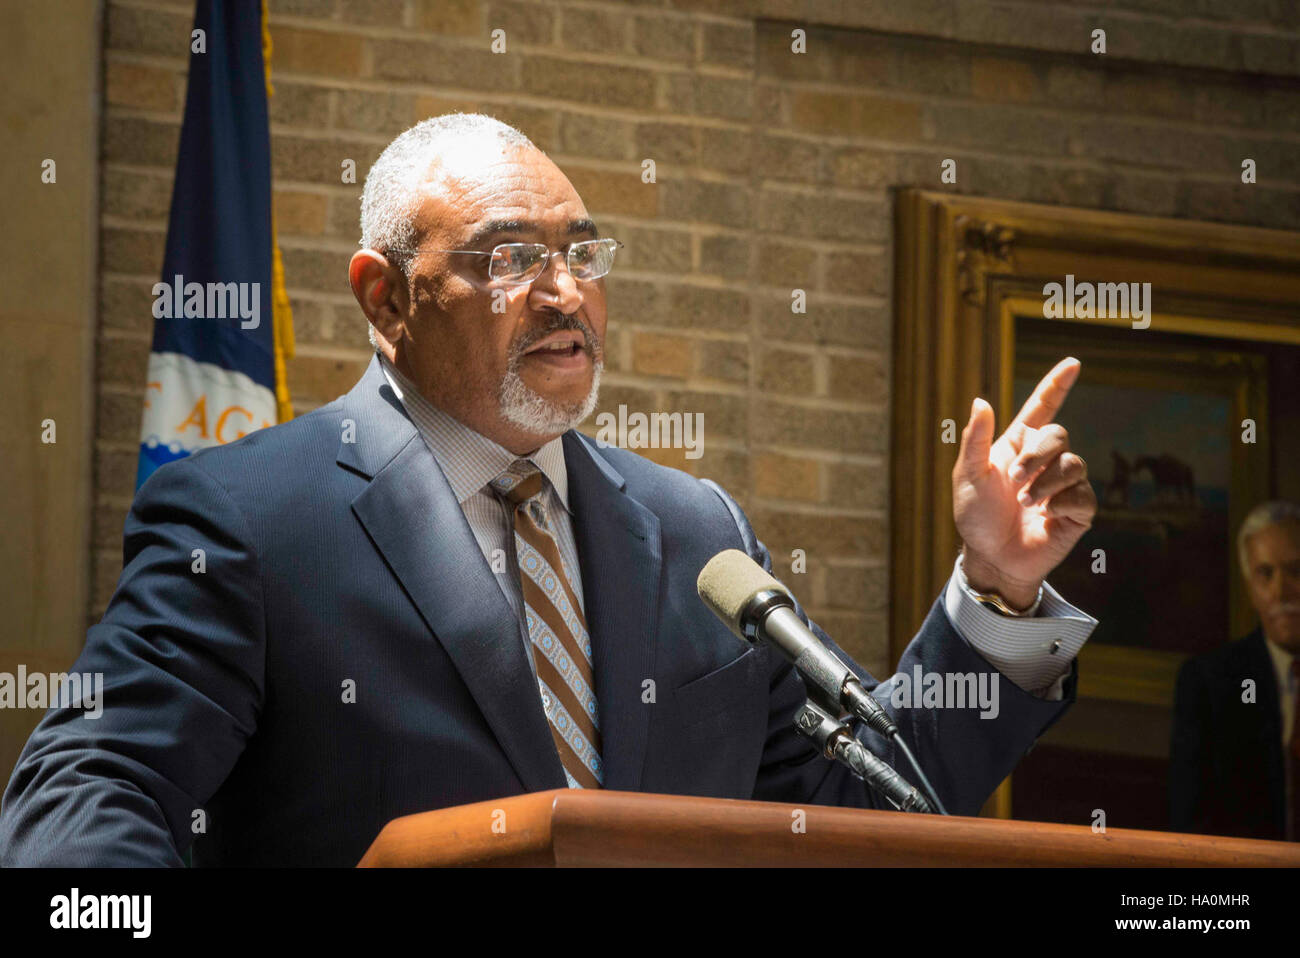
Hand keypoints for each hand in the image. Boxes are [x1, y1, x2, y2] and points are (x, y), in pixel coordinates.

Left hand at [951, 357, 1096, 609]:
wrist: (991, 557)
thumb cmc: (976, 517)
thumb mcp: (968, 477)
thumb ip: (975, 440)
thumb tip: (981, 401)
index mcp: (1017, 446)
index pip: (1042, 409)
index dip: (1056, 385)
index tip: (1073, 363)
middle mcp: (1043, 461)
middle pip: (1058, 434)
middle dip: (1037, 455)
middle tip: (1015, 480)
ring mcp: (1062, 485)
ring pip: (1073, 463)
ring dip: (1045, 483)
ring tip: (1025, 503)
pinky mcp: (1077, 510)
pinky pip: (1082, 495)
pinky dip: (1061, 503)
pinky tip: (1045, 515)